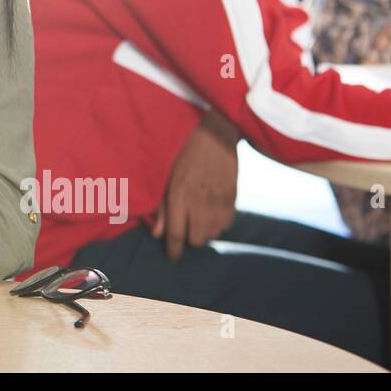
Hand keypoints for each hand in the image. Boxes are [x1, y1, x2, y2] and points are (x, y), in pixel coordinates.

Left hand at [151, 109, 238, 258]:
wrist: (215, 133)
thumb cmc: (183, 151)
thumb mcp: (165, 174)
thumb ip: (161, 205)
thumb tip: (156, 233)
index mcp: (179, 194)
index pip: (176, 233)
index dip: (173, 250)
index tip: (171, 256)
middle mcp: (200, 201)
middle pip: (196, 239)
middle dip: (188, 239)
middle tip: (184, 228)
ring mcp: (219, 201)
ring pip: (213, 234)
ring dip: (204, 232)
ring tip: (197, 219)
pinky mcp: (233, 198)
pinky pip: (227, 224)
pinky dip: (219, 224)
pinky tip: (211, 212)